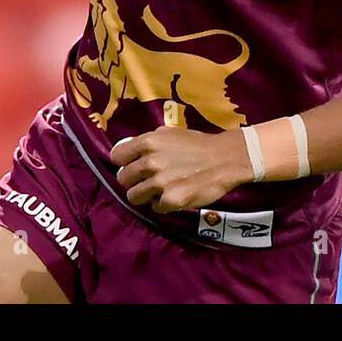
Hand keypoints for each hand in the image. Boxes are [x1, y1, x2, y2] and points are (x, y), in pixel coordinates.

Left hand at [111, 125, 253, 213]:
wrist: (225, 159)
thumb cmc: (197, 144)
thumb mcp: (169, 133)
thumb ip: (148, 142)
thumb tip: (130, 150)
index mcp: (148, 142)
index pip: (116, 156)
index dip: (123, 162)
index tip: (130, 165)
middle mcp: (150, 162)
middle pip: (122, 178)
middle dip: (133, 180)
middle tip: (146, 179)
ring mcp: (160, 182)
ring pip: (134, 196)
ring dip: (144, 195)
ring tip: (158, 190)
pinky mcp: (171, 200)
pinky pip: (154, 207)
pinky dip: (162, 204)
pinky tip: (173, 196)